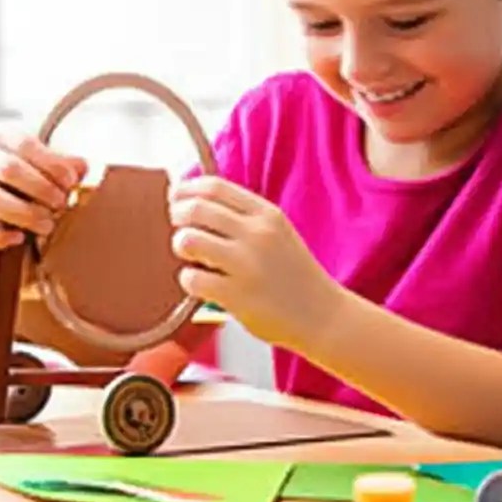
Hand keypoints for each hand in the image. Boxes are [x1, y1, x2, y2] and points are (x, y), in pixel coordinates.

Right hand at [0, 132, 85, 248]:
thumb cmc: (30, 179)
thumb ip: (65, 165)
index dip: (51, 163)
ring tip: (47, 225)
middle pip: (8, 169)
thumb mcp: (47, 167)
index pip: (24, 144)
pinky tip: (18, 238)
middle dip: (40, 189)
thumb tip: (81, 167)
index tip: (71, 182)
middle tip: (61, 205)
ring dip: (22, 213)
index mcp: (3, 141)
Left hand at [168, 176, 341, 350]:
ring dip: (182, 247)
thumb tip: (193, 202)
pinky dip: (190, 281)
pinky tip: (204, 285)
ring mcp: (247, 265)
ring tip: (195, 258)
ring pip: (188, 240)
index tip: (177, 197)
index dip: (186, 190)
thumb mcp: (279, 234)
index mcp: (268, 215)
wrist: (323, 315)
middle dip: (178, 216)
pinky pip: (191, 278)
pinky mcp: (236, 295)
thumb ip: (244, 217)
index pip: (214, 186)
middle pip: (195, 208)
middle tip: (181, 229)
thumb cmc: (295, 276)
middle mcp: (258, 235)